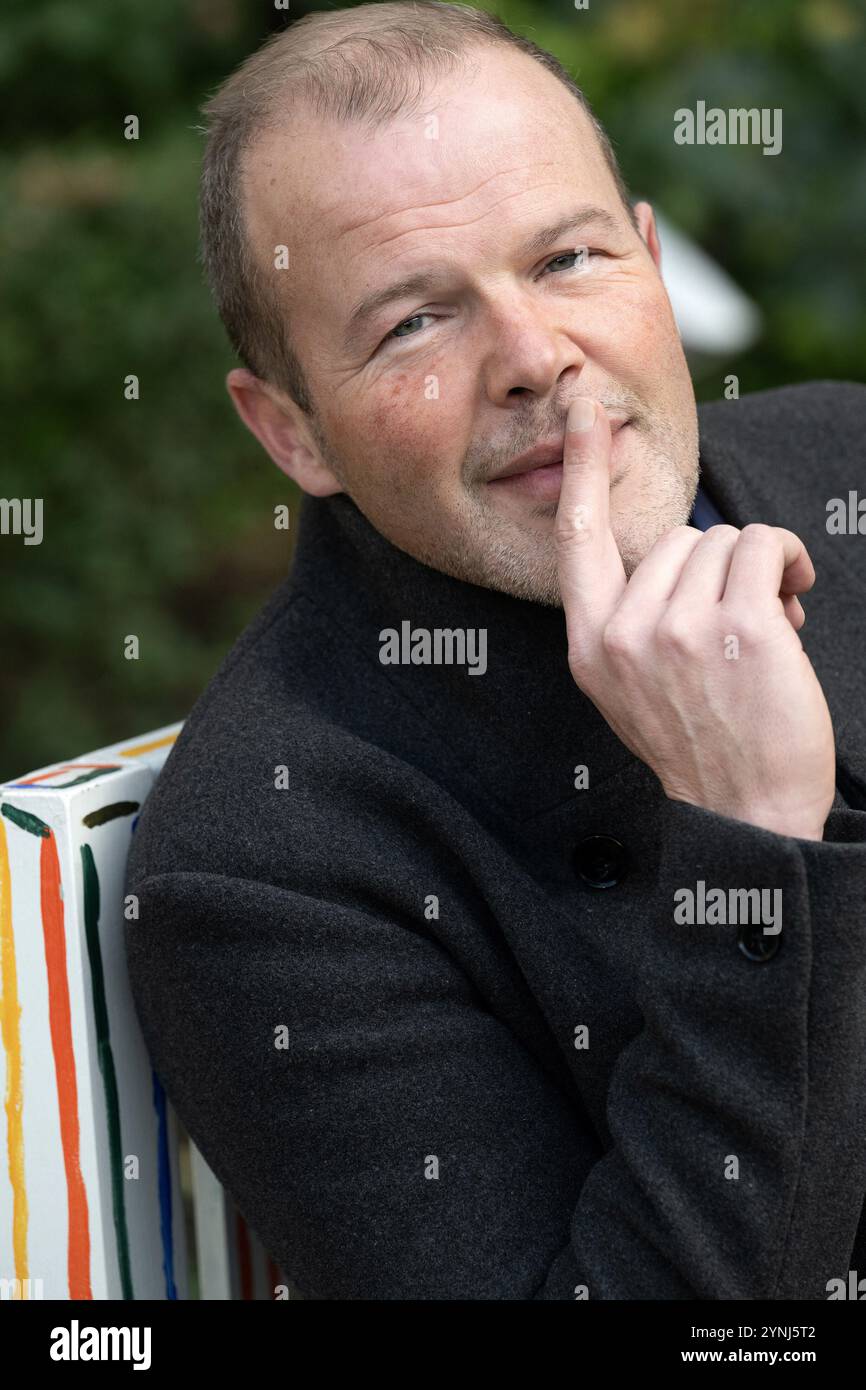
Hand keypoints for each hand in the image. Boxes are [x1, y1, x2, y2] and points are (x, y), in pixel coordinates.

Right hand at [554, 398, 835, 840]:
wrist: (750, 809)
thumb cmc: (705, 745)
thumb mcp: (636, 687)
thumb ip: (635, 619)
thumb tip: (686, 551)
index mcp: (591, 647)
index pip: (577, 538)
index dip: (581, 466)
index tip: (584, 405)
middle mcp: (623, 634)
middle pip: (674, 539)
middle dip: (716, 571)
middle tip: (738, 624)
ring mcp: (675, 629)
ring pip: (721, 542)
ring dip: (756, 572)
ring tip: (765, 630)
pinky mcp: (734, 626)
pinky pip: (761, 546)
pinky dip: (786, 563)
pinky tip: (793, 602)